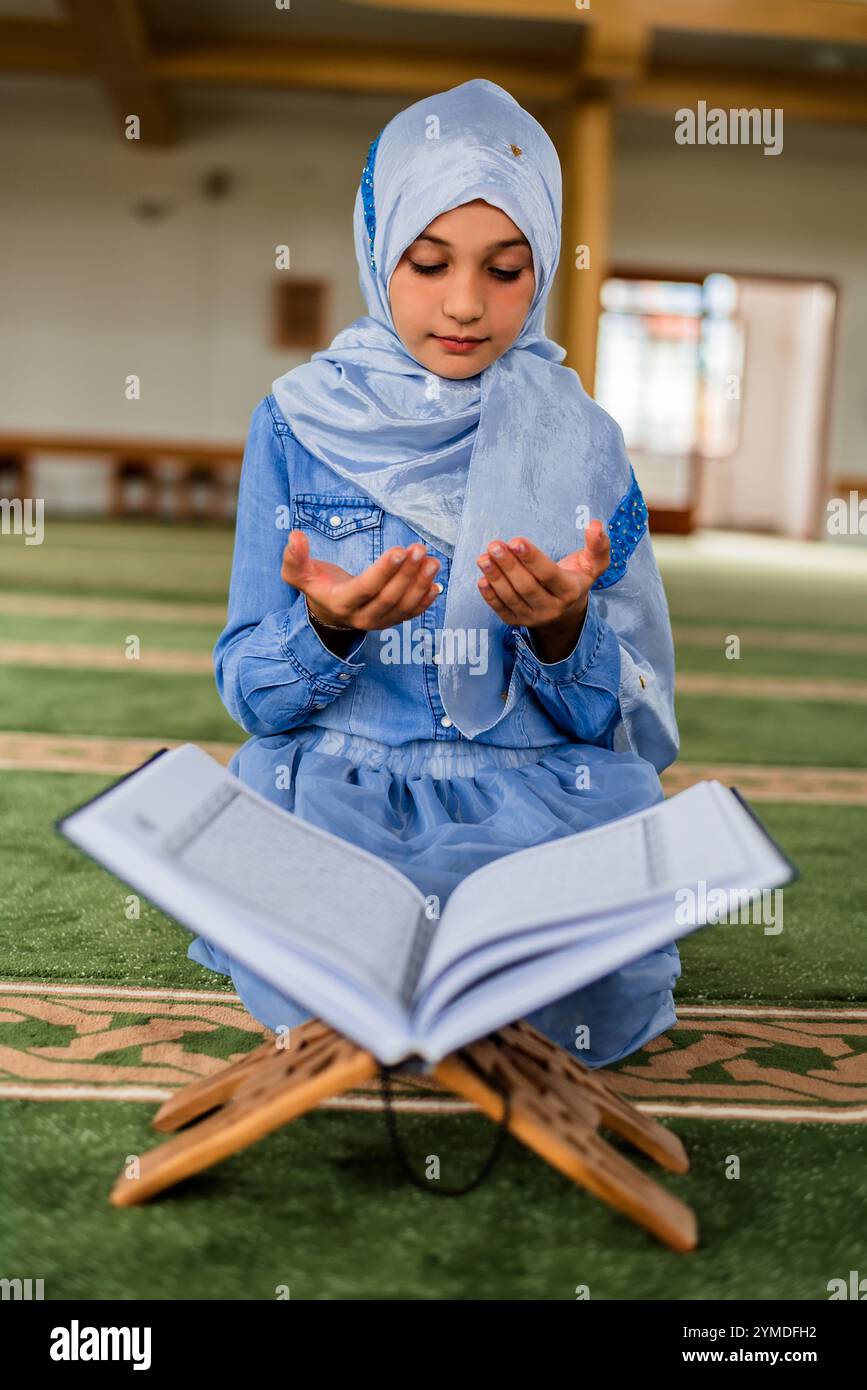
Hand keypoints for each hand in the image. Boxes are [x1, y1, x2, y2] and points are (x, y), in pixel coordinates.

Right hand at [281, 529, 440, 631]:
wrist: (330, 613)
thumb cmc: (318, 586)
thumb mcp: (298, 573)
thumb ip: (294, 557)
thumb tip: (295, 536)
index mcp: (341, 603)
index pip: (365, 588)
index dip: (384, 571)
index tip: (400, 550)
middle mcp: (362, 617)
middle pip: (389, 598)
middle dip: (407, 574)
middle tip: (420, 549)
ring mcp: (380, 622)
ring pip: (404, 607)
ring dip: (421, 584)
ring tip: (432, 561)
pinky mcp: (392, 622)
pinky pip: (412, 614)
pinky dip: (425, 599)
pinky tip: (435, 582)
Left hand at [476, 520, 610, 652]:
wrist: (567, 613)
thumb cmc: (577, 579)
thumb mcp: (594, 564)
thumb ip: (598, 545)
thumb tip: (595, 524)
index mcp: (570, 591)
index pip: (548, 575)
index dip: (532, 558)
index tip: (516, 541)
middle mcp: (552, 608)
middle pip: (527, 587)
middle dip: (509, 565)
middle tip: (495, 545)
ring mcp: (533, 617)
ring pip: (512, 598)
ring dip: (495, 577)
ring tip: (484, 557)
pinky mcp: (517, 622)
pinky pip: (501, 610)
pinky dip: (490, 596)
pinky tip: (482, 579)